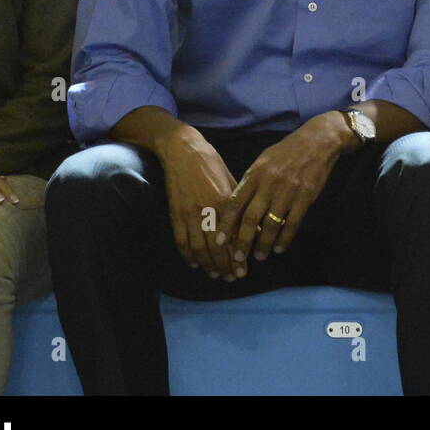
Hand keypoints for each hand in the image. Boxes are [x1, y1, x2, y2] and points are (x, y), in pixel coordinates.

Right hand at [158, 130, 238, 279]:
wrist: (184, 151)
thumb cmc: (212, 165)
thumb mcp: (232, 182)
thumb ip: (240, 205)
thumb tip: (254, 226)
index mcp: (225, 202)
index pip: (233, 237)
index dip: (238, 256)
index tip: (244, 269)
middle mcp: (208, 211)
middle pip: (217, 247)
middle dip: (225, 265)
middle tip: (232, 277)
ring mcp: (189, 213)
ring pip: (199, 247)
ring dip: (207, 264)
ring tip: (215, 275)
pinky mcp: (175, 213)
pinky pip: (181, 240)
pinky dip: (187, 255)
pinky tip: (194, 264)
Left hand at [219, 112, 349, 267]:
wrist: (317, 141)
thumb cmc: (286, 151)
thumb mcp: (263, 161)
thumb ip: (250, 181)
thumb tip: (237, 204)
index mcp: (255, 174)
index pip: (235, 203)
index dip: (226, 224)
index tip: (220, 241)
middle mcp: (269, 184)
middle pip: (251, 218)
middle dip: (243, 241)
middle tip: (238, 258)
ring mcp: (288, 191)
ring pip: (272, 224)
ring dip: (264, 244)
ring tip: (259, 256)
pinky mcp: (306, 197)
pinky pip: (293, 223)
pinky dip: (285, 238)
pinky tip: (279, 248)